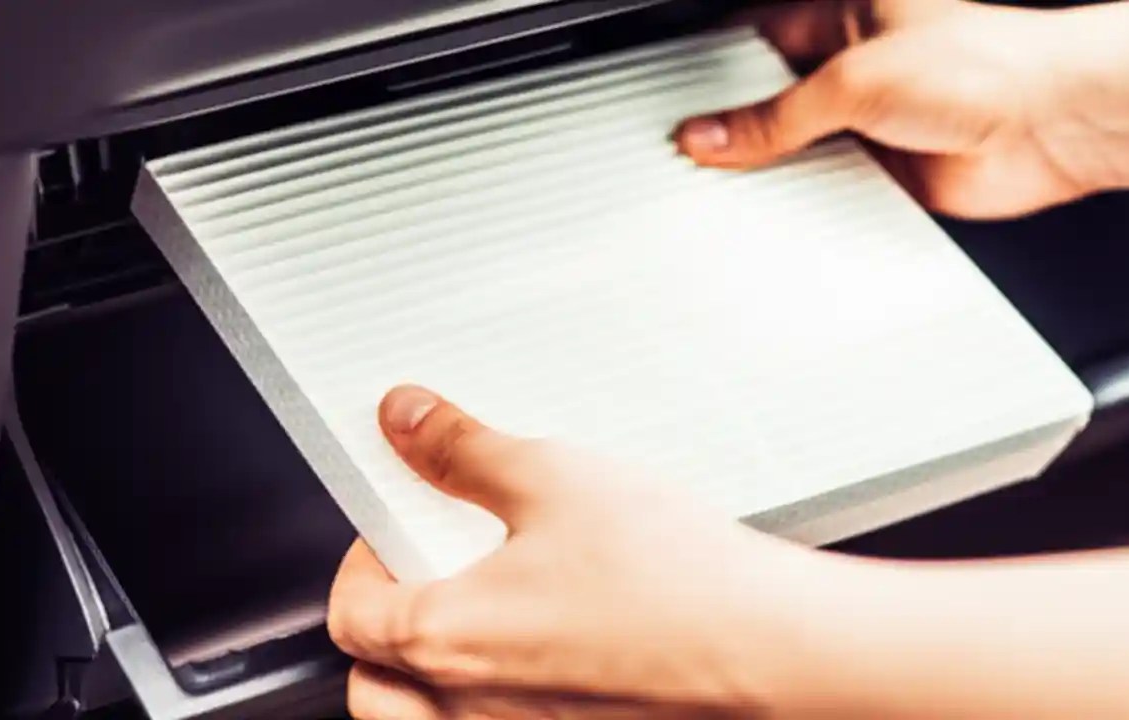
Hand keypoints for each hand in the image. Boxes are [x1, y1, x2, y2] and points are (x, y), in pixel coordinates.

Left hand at [327, 385, 851, 718]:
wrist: (778, 651)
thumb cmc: (677, 580)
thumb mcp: (553, 478)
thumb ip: (464, 449)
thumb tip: (405, 418)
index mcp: (446, 642)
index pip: (351, 614)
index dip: (359, 559)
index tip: (394, 522)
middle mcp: (474, 713)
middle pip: (374, 689)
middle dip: (382, 631)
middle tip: (425, 574)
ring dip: (427, 676)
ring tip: (478, 616)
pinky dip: (496, 699)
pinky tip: (549, 644)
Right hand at [673, 0, 1096, 218]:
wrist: (1053, 124)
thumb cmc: (983, 65)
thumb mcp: (853, 80)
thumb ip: (773, 118)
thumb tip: (709, 134)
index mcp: (846, 15)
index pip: (757, 41)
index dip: (713, 74)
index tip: (676, 108)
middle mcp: (856, 67)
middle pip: (773, 103)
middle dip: (739, 131)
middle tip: (694, 155)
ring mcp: (870, 123)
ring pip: (799, 153)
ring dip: (773, 173)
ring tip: (729, 189)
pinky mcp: (887, 174)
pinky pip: (830, 193)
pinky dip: (807, 207)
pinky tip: (780, 215)